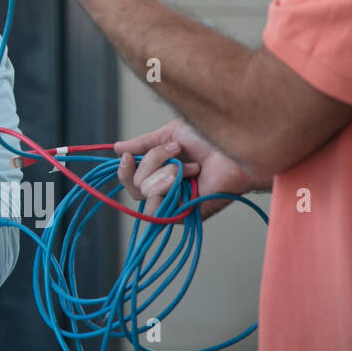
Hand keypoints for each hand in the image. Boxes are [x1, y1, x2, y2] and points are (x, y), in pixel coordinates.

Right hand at [114, 118, 263, 219]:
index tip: (127, 156)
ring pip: (143, 194)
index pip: (131, 180)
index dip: (124, 169)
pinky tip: (182, 178)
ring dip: (161, 173)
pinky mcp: (182, 215)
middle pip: (134, 186)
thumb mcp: (169, 135)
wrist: (233, 149)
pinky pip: (155, 209)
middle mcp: (166, 189)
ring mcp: (174, 203)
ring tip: (188, 166)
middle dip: (151, 162)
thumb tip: (117, 147)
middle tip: (176, 150)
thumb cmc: (210, 140)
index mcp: (162, 171)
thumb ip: (143, 144)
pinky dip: (164, 188)